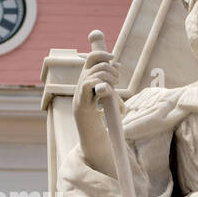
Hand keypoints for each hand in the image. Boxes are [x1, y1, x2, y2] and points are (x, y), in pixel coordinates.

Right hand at [72, 48, 119, 176]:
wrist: (94, 143)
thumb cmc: (103, 122)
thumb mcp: (111, 99)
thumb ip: (112, 83)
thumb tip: (116, 64)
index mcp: (86, 84)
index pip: (90, 60)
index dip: (100, 53)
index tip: (113, 57)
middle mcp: (80, 88)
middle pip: (94, 66)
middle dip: (110, 69)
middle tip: (118, 81)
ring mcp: (79, 97)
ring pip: (93, 74)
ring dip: (108, 78)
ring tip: (114, 90)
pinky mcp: (82, 107)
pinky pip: (89, 85)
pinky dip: (102, 85)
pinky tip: (107, 93)